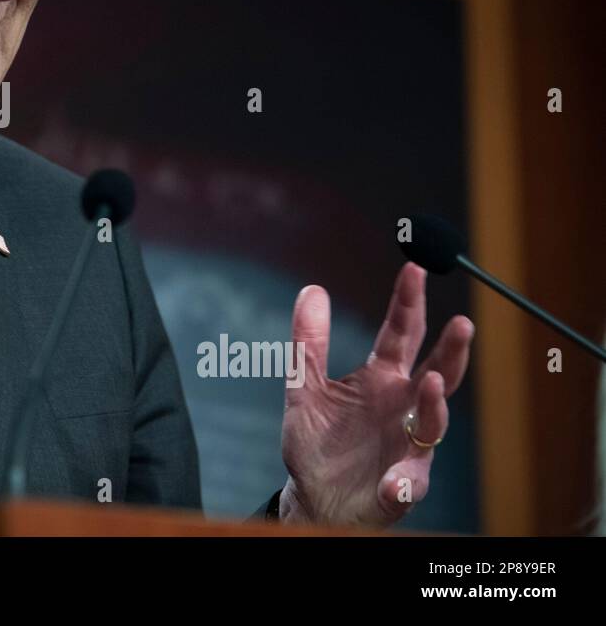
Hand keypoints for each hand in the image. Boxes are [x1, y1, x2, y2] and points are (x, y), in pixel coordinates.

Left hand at [277, 262, 473, 527]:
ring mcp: (408, 445)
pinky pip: (407, 484)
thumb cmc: (316, 440)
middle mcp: (403, 406)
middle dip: (452, 349)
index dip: (408, 303)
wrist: (313, 496)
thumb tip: (312, 290)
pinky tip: (393, 481)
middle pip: (436, 370)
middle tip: (461, 323)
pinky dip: (403, 482)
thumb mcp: (303, 387)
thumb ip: (308, 343)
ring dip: (435, 405)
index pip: (400, 334)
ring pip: (433, 423)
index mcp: (380, 377)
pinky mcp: (401, 486)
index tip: (414, 269)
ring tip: (432, 383)